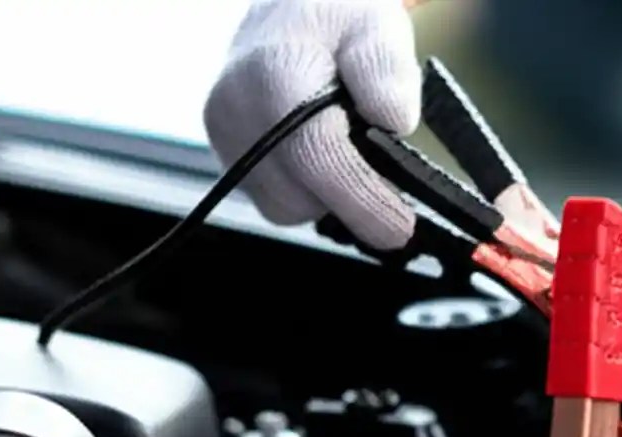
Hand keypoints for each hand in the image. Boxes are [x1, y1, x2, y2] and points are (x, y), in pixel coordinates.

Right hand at [204, 0, 421, 249]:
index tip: (399, 229)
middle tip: (383, 173)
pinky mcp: (222, 151)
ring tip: (347, 149)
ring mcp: (222, 134)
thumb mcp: (378, 26)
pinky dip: (303, 188)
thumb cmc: (337, 13)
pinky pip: (271, 197)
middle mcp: (235, 109)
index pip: (319, 159)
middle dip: (348, 198)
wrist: (290, 5)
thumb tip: (394, 124)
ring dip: (324, 195)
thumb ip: (388, 72)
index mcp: (274, 74)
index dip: (363, 202)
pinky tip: (319, 152)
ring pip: (283, 207)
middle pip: (299, 197)